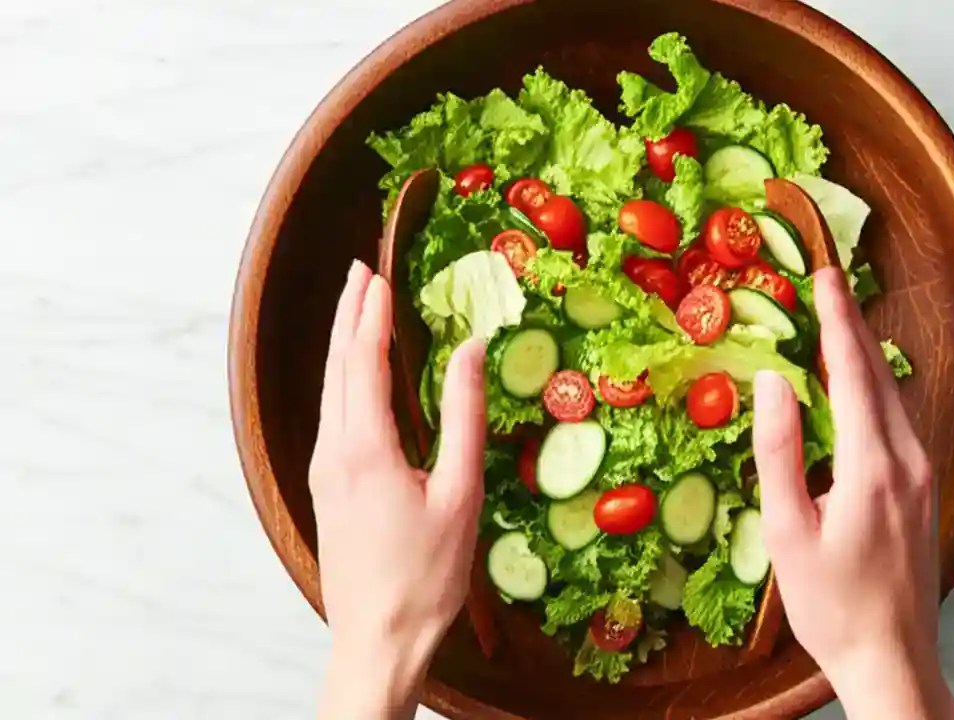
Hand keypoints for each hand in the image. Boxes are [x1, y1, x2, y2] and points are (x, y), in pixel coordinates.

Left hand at [310, 261, 486, 719]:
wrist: (378, 639)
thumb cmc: (427, 575)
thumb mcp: (460, 493)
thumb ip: (463, 416)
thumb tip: (471, 351)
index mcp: (365, 448)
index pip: (364, 361)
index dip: (372, 314)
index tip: (379, 272)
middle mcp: (333, 452)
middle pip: (336, 367)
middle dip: (348, 315)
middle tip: (359, 270)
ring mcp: (323, 470)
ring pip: (328, 390)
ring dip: (342, 343)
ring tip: (356, 307)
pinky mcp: (325, 487)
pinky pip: (330, 415)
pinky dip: (343, 378)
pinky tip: (356, 374)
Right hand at [752, 268, 953, 718]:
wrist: (892, 659)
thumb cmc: (832, 606)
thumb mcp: (787, 531)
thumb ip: (778, 452)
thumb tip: (771, 385)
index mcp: (873, 466)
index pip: (852, 373)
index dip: (836, 320)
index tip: (822, 278)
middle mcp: (909, 461)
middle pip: (879, 376)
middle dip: (851, 326)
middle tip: (827, 285)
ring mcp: (923, 476)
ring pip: (892, 397)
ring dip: (863, 357)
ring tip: (836, 323)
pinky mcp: (923, 491)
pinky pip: (897, 422)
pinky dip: (872, 391)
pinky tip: (855, 389)